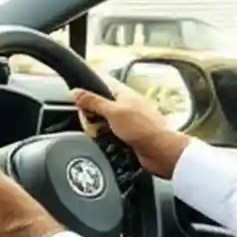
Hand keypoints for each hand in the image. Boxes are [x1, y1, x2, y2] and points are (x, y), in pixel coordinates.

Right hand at [71, 71, 190, 178]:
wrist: (160, 152)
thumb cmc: (143, 128)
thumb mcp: (113, 112)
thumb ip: (93, 101)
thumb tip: (76, 92)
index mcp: (124, 93)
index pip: (99, 84)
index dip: (87, 92)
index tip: (78, 102)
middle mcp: (126, 105)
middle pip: (99, 105)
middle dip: (91, 115)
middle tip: (91, 122)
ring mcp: (127, 121)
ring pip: (103, 122)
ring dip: (98, 129)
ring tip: (101, 134)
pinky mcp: (128, 136)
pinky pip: (110, 135)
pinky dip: (106, 138)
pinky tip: (108, 142)